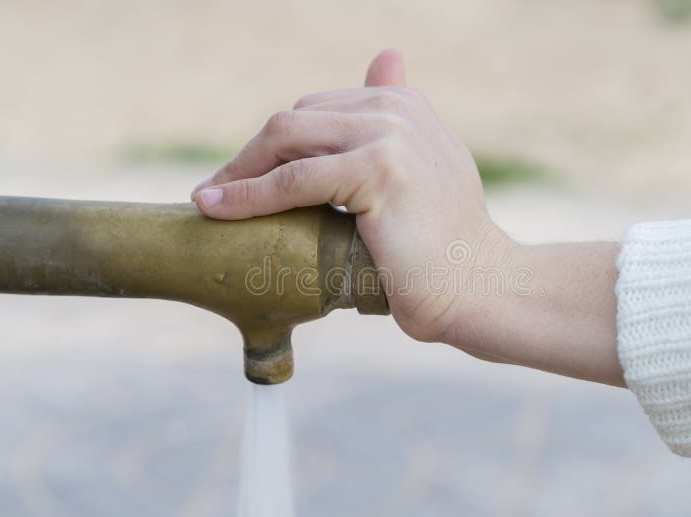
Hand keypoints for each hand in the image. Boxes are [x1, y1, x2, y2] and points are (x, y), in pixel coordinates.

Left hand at [191, 49, 513, 344]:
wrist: (480, 287)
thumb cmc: (443, 247)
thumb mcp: (425, 168)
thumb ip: (395, 122)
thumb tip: (385, 55)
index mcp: (404, 103)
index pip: (315, 111)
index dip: (273, 146)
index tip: (242, 177)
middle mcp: (397, 108)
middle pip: (295, 120)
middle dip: (250, 157)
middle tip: (217, 191)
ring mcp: (390, 134)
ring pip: (287, 139)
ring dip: (239, 172)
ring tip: (210, 199)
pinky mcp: (379, 170)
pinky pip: (294, 180)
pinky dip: (249, 195)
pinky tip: (217, 208)